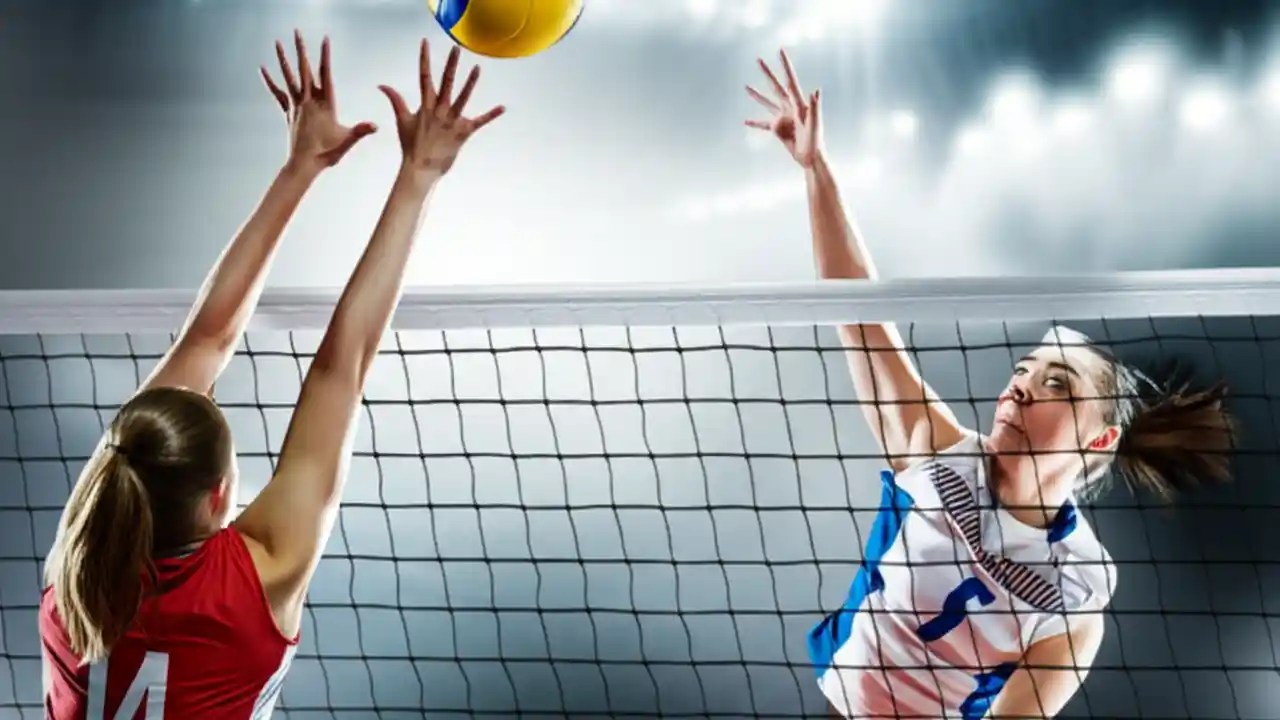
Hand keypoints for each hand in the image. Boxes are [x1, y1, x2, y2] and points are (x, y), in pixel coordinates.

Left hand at [261, 31, 377, 171]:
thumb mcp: (346, 141)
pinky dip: (270, 80)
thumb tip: (375, 126)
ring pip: (289, 77)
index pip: (325, 74)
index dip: (325, 56)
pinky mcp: (288, 111)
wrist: (303, 164)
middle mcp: (308, 101)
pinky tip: (263, 68)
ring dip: (283, 59)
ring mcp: (296, 105)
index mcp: (324, 104)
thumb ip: (360, 131)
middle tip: (297, 32)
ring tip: (277, 42)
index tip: (324, 40)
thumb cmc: (326, 153)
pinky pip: (278, 92)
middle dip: (301, 50)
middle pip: (304, 70)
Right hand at [377, 40, 504, 177]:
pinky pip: (479, 122)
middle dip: (451, 65)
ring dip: (470, 83)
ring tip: (478, 68)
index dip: (424, 59)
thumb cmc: (411, 145)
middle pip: (446, 83)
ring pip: (462, 98)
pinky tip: (502, 108)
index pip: (424, 77)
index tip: (425, 43)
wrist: (420, 168)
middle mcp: (439, 111)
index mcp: (425, 106)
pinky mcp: (463, 133)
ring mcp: (451, 121)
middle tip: (457, 48)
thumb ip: (395, 100)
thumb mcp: (402, 120)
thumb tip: (382, 85)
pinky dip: (491, 115)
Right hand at [746, 49, 822, 167]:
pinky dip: (755, 123)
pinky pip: (764, 124)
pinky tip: (745, 121)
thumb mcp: (815, 124)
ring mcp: (782, 118)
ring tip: (746, 87)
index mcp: (798, 103)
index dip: (785, 65)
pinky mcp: (778, 129)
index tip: (780, 51)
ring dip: (756, 95)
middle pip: (775, 86)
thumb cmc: (816, 141)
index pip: (790, 80)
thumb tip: (816, 90)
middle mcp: (789, 107)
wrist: (811, 158)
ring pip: (767, 103)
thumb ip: (815, 108)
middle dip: (767, 73)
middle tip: (758, 59)